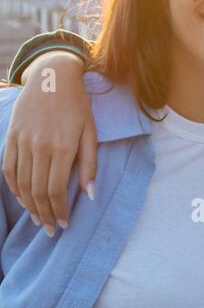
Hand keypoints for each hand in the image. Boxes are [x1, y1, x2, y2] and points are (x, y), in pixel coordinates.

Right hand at [1, 51, 95, 234]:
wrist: (52, 78)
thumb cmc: (78, 106)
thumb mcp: (91, 132)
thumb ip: (89, 164)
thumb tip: (89, 195)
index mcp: (62, 147)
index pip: (57, 189)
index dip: (59, 210)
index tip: (64, 224)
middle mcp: (39, 147)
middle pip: (38, 190)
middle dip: (44, 213)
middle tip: (50, 230)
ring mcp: (22, 142)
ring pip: (22, 183)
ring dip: (29, 205)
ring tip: (38, 219)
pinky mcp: (11, 137)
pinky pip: (8, 169)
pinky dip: (14, 187)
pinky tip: (23, 198)